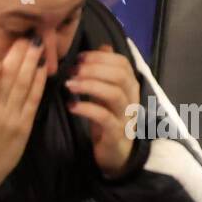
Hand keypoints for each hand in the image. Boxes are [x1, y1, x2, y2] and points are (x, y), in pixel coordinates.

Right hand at [0, 38, 46, 186]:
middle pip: (9, 77)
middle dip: (20, 54)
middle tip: (30, 36)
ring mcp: (10, 118)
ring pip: (24, 85)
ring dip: (33, 63)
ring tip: (40, 46)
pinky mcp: (24, 126)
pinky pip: (33, 101)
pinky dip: (39, 83)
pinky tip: (43, 69)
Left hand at [65, 44, 140, 177]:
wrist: (116, 155)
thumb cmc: (110, 120)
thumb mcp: (107, 93)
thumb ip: (106, 71)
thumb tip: (104, 46)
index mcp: (130, 86)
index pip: (122, 63)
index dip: (100, 57)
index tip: (80, 58)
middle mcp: (132, 99)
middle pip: (119, 75)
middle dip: (93, 69)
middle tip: (72, 71)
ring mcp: (126, 117)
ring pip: (113, 93)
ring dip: (89, 85)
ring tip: (69, 85)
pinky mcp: (116, 134)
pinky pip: (104, 117)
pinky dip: (86, 109)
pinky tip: (72, 106)